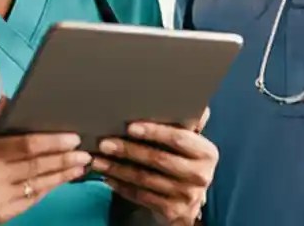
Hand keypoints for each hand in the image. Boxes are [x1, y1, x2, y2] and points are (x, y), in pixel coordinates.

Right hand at [0, 99, 91, 223]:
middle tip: (84, 151)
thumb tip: (11, 98)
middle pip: (37, 165)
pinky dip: (50, 188)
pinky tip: (63, 179)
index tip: (72, 137)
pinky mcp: (3, 215)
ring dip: (63, 175)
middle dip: (64, 158)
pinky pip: (33, 199)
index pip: (26, 146)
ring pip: (39, 184)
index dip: (52, 142)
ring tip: (81, 165)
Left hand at [89, 108, 216, 224]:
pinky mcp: (173, 212)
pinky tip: (106, 176)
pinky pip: (141, 196)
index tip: (130, 126)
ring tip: (97, 159)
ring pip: (145, 179)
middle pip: (159, 159)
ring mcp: (187, 195)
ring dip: (118, 168)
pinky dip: (121, 185)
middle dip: (128, 150)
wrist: (187, 202)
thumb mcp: (188, 143)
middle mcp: (201, 175)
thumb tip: (173, 90)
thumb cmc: (182, 162)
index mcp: (206, 152)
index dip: (154, 132)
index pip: (179, 139)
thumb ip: (183, 122)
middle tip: (104, 143)